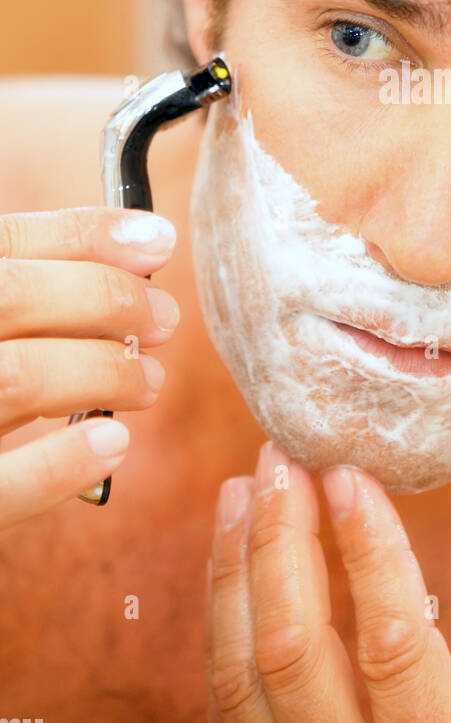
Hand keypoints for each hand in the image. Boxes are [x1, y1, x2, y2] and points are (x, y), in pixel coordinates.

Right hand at [0, 207, 179, 526]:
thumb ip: (29, 300)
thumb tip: (141, 251)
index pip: (5, 240)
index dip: (86, 236)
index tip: (159, 240)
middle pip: (12, 297)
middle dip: (106, 300)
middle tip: (163, 318)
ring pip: (19, 377)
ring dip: (102, 373)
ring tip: (148, 382)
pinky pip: (2, 485)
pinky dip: (63, 462)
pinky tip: (112, 441)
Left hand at [205, 440, 450, 722]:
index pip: (395, 650)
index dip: (371, 555)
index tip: (353, 476)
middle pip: (297, 654)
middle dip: (284, 545)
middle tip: (283, 457)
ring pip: (244, 679)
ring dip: (237, 575)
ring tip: (244, 489)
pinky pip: (231, 706)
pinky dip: (223, 627)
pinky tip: (235, 569)